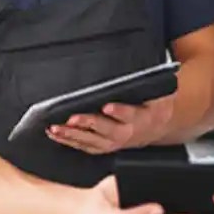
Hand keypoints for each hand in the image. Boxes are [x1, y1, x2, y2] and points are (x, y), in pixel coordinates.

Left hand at [48, 96, 174, 154]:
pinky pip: (86, 147)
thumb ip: (140, 86)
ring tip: (55, 129)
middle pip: (106, 129)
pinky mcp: (106, 147)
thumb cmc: (151, 107)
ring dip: (72, 135)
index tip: (107, 107)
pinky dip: (70, 142)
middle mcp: (126, 132)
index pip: (130, 114)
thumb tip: (133, 66)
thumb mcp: (153, 93)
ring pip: (92, 141)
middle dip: (87, 124)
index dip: (118, 111)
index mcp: (140, 117)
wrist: (158, 128)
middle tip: (71, 120)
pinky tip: (57, 136)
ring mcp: (114, 143)